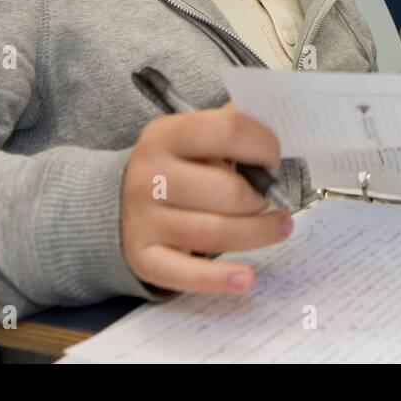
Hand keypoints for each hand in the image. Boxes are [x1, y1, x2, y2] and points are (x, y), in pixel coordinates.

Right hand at [120, 103, 292, 293]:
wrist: (118, 199)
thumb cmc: (177, 164)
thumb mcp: (195, 135)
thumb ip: (233, 126)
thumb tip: (283, 121)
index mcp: (166, 134)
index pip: (230, 131)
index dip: (265, 146)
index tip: (273, 159)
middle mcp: (149, 176)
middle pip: (229, 191)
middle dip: (261, 197)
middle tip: (268, 199)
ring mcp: (143, 219)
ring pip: (216, 233)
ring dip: (258, 233)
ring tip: (279, 227)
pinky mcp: (143, 257)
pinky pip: (187, 273)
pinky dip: (219, 279)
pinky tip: (246, 278)